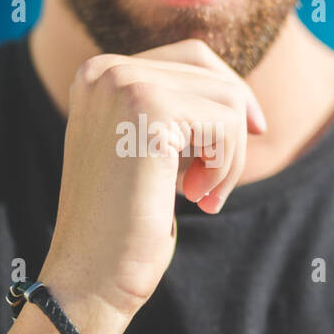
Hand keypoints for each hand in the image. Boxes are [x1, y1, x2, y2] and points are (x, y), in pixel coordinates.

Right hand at [40, 38, 267, 328]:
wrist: (90, 275)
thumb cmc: (123, 225)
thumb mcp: (147, 152)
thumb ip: (176, 112)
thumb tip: (240, 92)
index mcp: (98, 75)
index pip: (191, 58)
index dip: (226, 99)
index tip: (243, 141)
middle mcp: (104, 70)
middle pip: (211, 73)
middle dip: (228, 132)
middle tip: (208, 188)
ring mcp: (123, 83)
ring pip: (226, 98)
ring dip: (229, 156)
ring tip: (202, 197)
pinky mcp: (149, 108)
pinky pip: (227, 123)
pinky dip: (225, 168)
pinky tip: (198, 199)